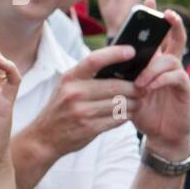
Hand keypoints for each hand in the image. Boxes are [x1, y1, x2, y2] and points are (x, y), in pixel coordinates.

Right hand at [22, 43, 140, 159]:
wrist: (44, 137)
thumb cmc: (62, 108)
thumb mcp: (68, 87)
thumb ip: (89, 77)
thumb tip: (122, 67)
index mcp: (70, 78)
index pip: (94, 59)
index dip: (115, 54)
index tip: (132, 51)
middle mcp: (74, 93)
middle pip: (115, 86)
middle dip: (135, 87)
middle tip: (144, 87)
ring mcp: (82, 112)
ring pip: (120, 103)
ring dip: (134, 103)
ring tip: (138, 101)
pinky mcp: (89, 128)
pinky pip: (117, 119)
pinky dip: (126, 116)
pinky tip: (128, 113)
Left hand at [129, 0, 189, 157]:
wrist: (162, 135)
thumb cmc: (146, 112)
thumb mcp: (130, 92)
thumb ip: (125, 76)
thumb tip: (107, 63)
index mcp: (157, 62)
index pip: (158, 36)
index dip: (156, 18)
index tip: (149, 0)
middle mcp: (171, 65)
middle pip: (176, 38)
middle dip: (172, 23)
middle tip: (165, 13)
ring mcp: (180, 76)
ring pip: (170, 59)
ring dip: (152, 69)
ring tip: (139, 83)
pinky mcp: (186, 89)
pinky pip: (175, 77)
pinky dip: (159, 80)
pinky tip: (148, 88)